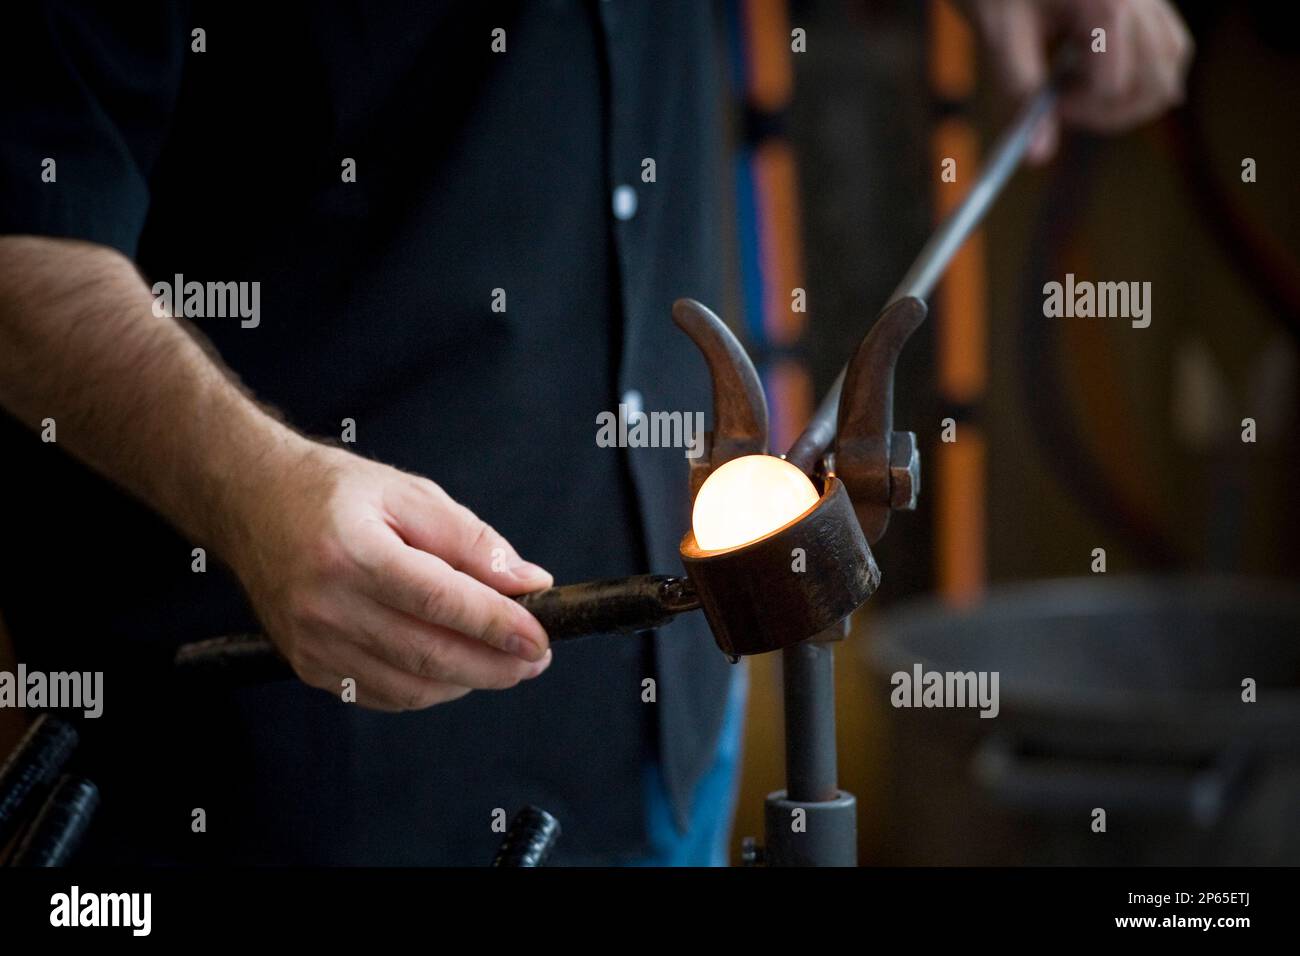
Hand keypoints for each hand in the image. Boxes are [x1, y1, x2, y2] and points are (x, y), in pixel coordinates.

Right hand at [226, 440, 554, 710]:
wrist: (251, 502)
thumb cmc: (332, 492)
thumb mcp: (409, 494)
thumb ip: (472, 540)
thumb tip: (529, 583)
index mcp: (353, 552)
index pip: (441, 602)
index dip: (497, 625)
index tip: (539, 636)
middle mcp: (327, 604)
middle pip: (428, 654)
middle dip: (495, 664)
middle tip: (535, 659)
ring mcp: (313, 642)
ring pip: (410, 686)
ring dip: (467, 681)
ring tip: (502, 661)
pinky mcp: (308, 666)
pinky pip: (382, 694)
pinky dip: (428, 689)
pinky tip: (453, 666)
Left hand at [965, 0, 1193, 162]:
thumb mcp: (1000, 36)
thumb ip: (1022, 93)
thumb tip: (1037, 156)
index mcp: (1107, 4)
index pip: (1113, 85)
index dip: (1079, 109)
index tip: (1047, 103)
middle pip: (1156, 83)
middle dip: (1112, 111)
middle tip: (1065, 103)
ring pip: (1171, 67)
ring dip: (1130, 95)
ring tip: (1079, 81)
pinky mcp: (1151, 1)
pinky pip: (1169, 46)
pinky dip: (1142, 71)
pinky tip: (1095, 67)